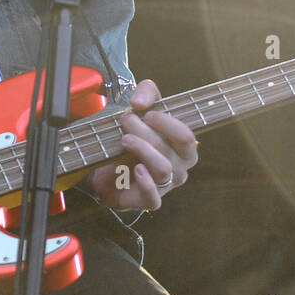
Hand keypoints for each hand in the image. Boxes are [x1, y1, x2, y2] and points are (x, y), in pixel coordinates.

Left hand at [85, 79, 197, 211]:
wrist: (108, 166)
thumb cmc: (133, 136)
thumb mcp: (141, 108)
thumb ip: (146, 93)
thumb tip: (140, 102)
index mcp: (184, 148)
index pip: (186, 137)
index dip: (167, 123)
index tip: (147, 114)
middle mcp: (179, 168)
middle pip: (169, 149)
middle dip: (146, 132)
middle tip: (126, 120)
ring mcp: (165, 186)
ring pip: (162, 169)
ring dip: (143, 150)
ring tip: (125, 139)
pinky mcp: (148, 201)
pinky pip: (153, 198)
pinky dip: (146, 184)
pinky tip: (136, 169)